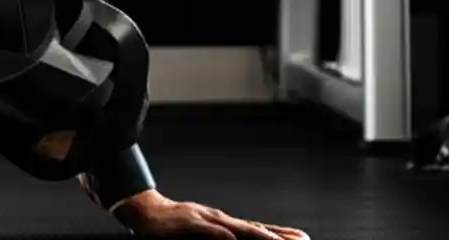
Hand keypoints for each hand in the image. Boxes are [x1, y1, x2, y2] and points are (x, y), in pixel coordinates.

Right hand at [116, 191, 309, 239]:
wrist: (144, 211)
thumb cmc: (172, 225)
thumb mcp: (202, 232)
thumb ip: (221, 237)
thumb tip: (236, 239)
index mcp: (224, 224)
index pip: (259, 230)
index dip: (282, 235)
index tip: (304, 238)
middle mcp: (220, 220)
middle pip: (256, 229)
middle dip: (279, 237)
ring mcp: (206, 220)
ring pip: (238, 229)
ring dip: (259, 235)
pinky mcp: (190, 224)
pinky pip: (208, 231)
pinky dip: (221, 234)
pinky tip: (232, 238)